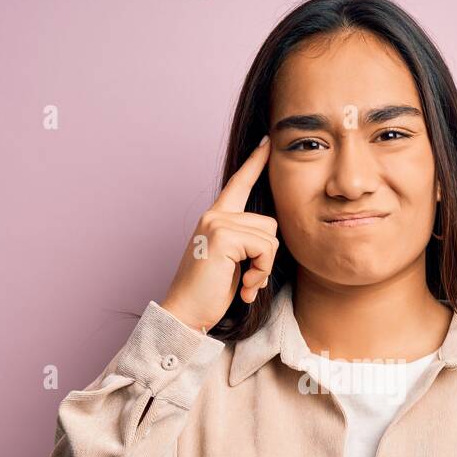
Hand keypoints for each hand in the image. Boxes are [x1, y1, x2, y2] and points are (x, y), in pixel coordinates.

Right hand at [160, 135, 277, 330]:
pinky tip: (244, 288)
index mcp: (216, 219)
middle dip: (267, 256)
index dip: (255, 163)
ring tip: (244, 284)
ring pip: (270, 237)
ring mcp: (217, 222)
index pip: (238, 184)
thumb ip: (247, 244)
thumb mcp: (233, 263)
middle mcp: (214, 215)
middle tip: (248, 279)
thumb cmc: (209, 294)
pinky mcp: (223, 235)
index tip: (267, 142)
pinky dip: (261, 272)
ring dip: (264, 267)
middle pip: (270, 223)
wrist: (186, 314)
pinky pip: (265, 249)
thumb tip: (271, 240)